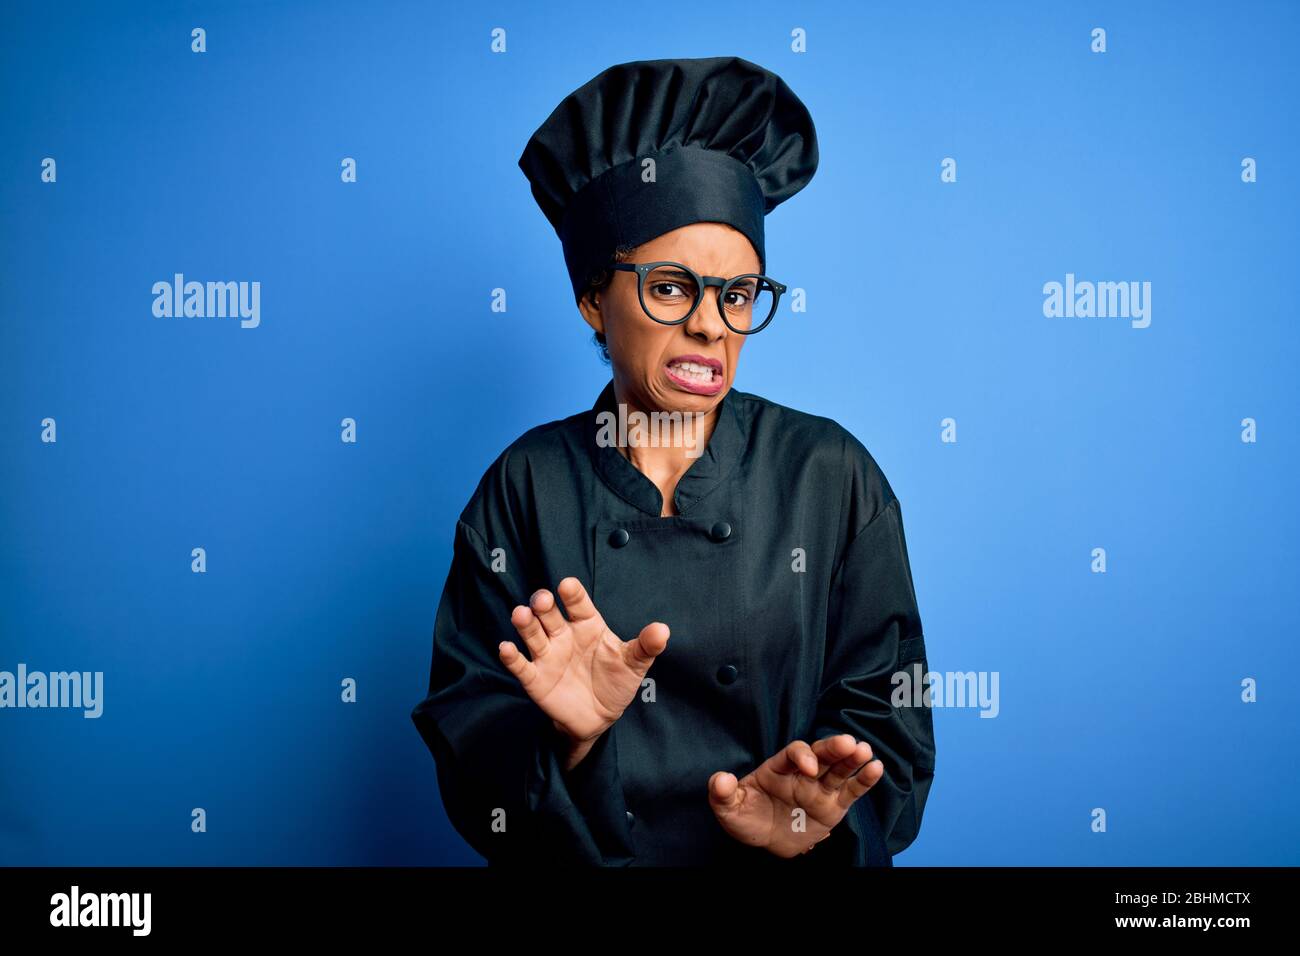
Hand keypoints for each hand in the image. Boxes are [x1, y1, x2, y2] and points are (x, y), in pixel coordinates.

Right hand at [499, 576, 669, 745]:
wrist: (599, 718)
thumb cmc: (616, 681)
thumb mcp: (634, 664)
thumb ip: (646, 646)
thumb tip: (663, 629)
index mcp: (587, 625)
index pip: (578, 604)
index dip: (572, 594)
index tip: (567, 585)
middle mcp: (564, 635)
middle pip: (550, 615)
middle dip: (544, 604)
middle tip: (543, 600)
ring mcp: (548, 656)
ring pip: (532, 634)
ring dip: (525, 624)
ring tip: (520, 614)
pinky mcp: (536, 679)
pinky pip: (521, 666)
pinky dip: (511, 657)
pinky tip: (505, 648)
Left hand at [708, 734, 883, 858]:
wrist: (766, 841)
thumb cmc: (748, 818)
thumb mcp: (729, 808)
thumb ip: (723, 793)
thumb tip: (720, 780)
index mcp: (778, 768)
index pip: (793, 753)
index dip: (801, 755)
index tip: (807, 768)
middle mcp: (802, 773)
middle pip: (820, 755)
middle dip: (833, 748)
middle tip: (849, 743)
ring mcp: (820, 788)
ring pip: (838, 769)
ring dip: (852, 760)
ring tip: (865, 752)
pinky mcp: (834, 805)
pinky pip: (851, 791)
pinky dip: (864, 780)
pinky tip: (875, 768)